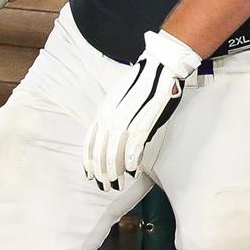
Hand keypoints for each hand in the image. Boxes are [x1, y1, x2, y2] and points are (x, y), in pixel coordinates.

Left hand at [83, 30, 201, 187]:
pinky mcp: (147, 115)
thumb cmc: (143, 84)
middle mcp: (113, 113)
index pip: (91, 140)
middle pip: (101, 148)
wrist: (161, 64)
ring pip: (116, 147)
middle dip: (101, 170)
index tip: (89, 175)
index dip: (88, 160)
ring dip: (115, 168)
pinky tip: (132, 169)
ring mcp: (129, 114)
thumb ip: (116, 119)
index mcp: (105, 109)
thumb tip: (116, 142)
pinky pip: (136, 140)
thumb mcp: (122, 100)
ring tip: (116, 182)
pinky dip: (132, 156)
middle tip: (104, 185)